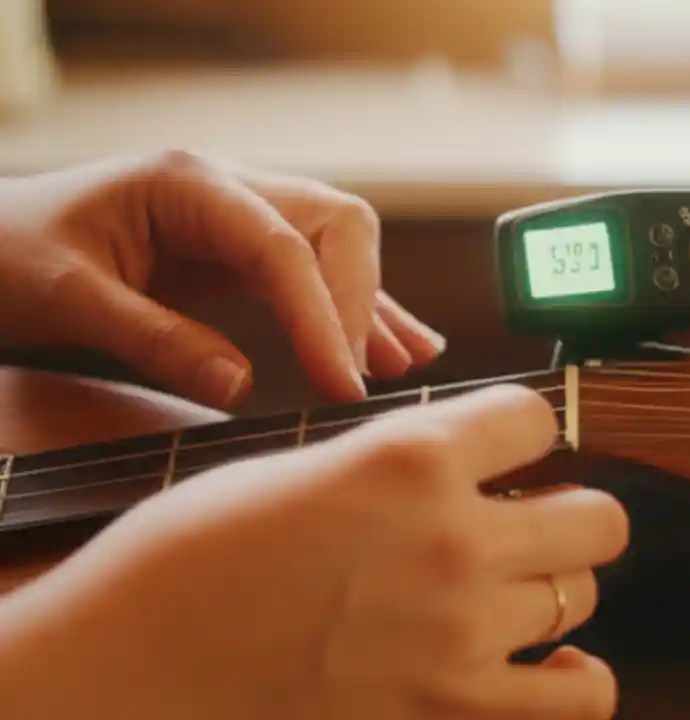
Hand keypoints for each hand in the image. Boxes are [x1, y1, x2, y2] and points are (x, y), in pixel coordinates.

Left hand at [0, 150, 444, 406]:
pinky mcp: (236, 253)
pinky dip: (352, 310)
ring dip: (370, 306)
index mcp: (186, 181)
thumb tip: (243, 387)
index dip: (324, 316)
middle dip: (359, 301)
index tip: (344, 384)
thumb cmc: (4, 258)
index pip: (283, 245)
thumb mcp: (66, 300)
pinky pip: (311, 275)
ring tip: (407, 365)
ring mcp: (237, 217)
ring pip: (336, 247)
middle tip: (357, 380)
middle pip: (334, 226)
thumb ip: (156, 340)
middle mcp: (226, 189)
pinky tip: (395, 344)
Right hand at [0, 384, 627, 718]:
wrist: (125, 668)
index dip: (522, 432)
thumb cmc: (187, 562)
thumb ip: (399, 464)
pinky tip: (546, 664)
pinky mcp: (451, 713)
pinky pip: (581, 697)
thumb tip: (469, 470)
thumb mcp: (300, 469)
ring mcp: (461, 634)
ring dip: (554, 589)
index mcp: (408, 457)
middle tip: (520, 524)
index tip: (509, 450)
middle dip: (563, 513)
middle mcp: (453, 539)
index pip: (536, 418)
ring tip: (507, 592)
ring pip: (586, 595)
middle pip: (597, 515)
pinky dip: (577, 680)